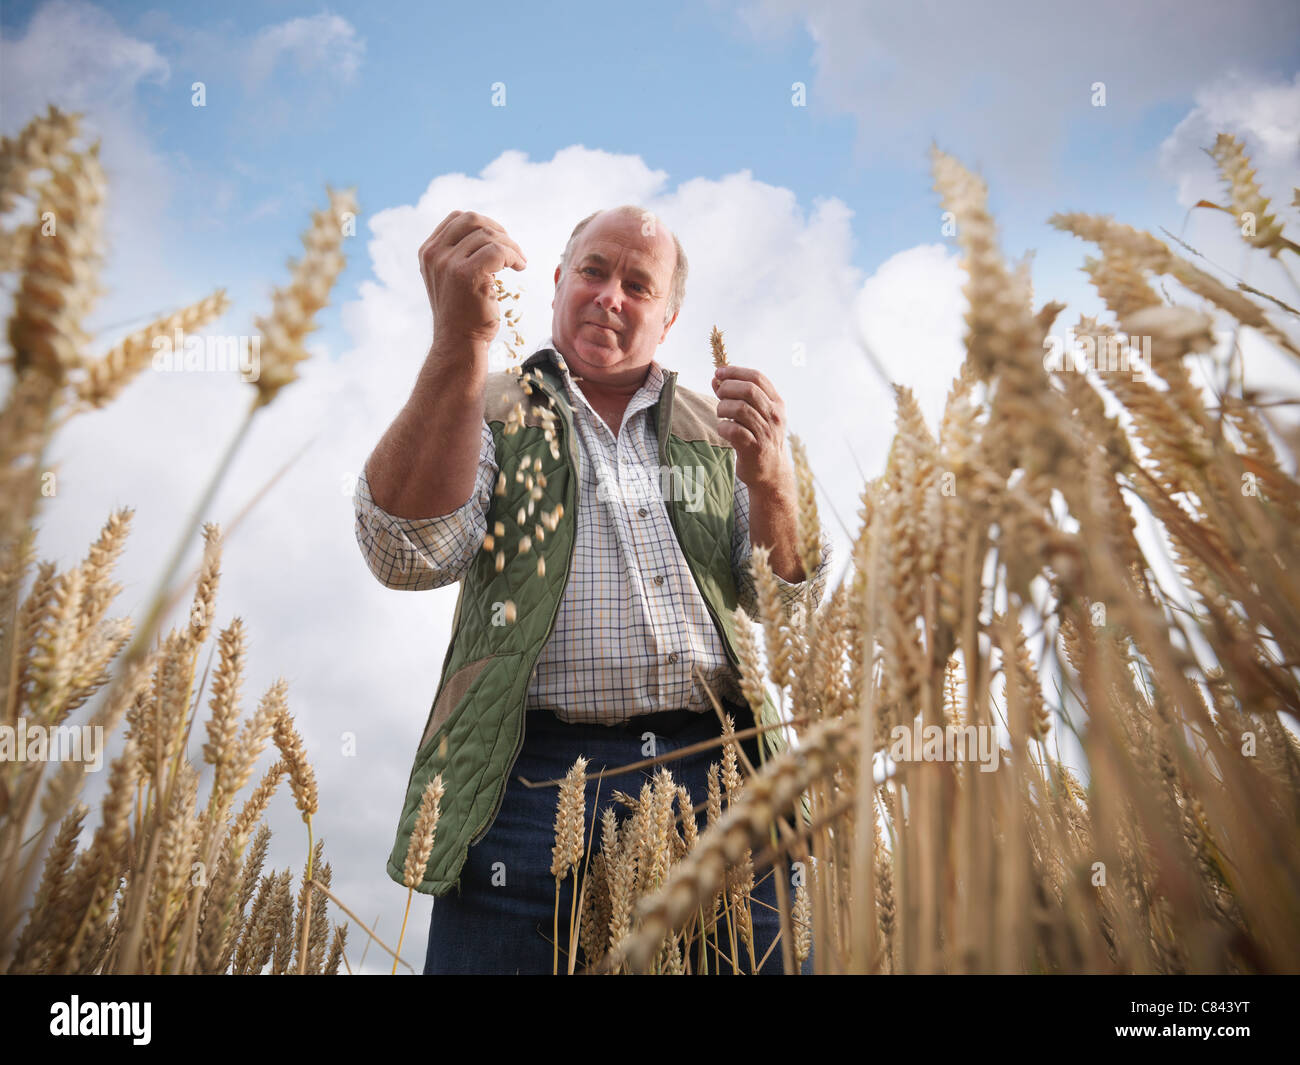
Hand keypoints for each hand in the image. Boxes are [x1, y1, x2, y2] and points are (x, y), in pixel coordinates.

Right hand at [419, 210, 526, 355]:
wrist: (458, 343)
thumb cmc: (461, 314)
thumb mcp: (450, 277)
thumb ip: (457, 254)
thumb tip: (485, 231)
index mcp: (428, 252)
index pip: (457, 218)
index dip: (483, 224)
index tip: (499, 240)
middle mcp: (434, 254)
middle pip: (472, 220)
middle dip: (498, 230)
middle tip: (513, 249)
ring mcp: (448, 264)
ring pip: (489, 236)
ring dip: (511, 247)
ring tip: (519, 262)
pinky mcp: (467, 274)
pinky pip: (498, 251)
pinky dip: (514, 256)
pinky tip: (520, 268)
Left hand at [711, 364, 795, 494]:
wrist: (771, 472)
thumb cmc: (760, 438)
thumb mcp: (756, 414)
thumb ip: (736, 395)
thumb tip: (716, 379)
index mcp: (776, 403)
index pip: (757, 377)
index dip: (735, 371)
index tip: (719, 372)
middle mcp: (774, 416)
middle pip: (748, 390)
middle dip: (727, 388)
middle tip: (720, 396)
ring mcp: (766, 432)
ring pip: (739, 408)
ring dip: (723, 408)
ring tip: (721, 415)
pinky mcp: (754, 448)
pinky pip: (734, 430)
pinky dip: (723, 427)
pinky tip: (723, 429)